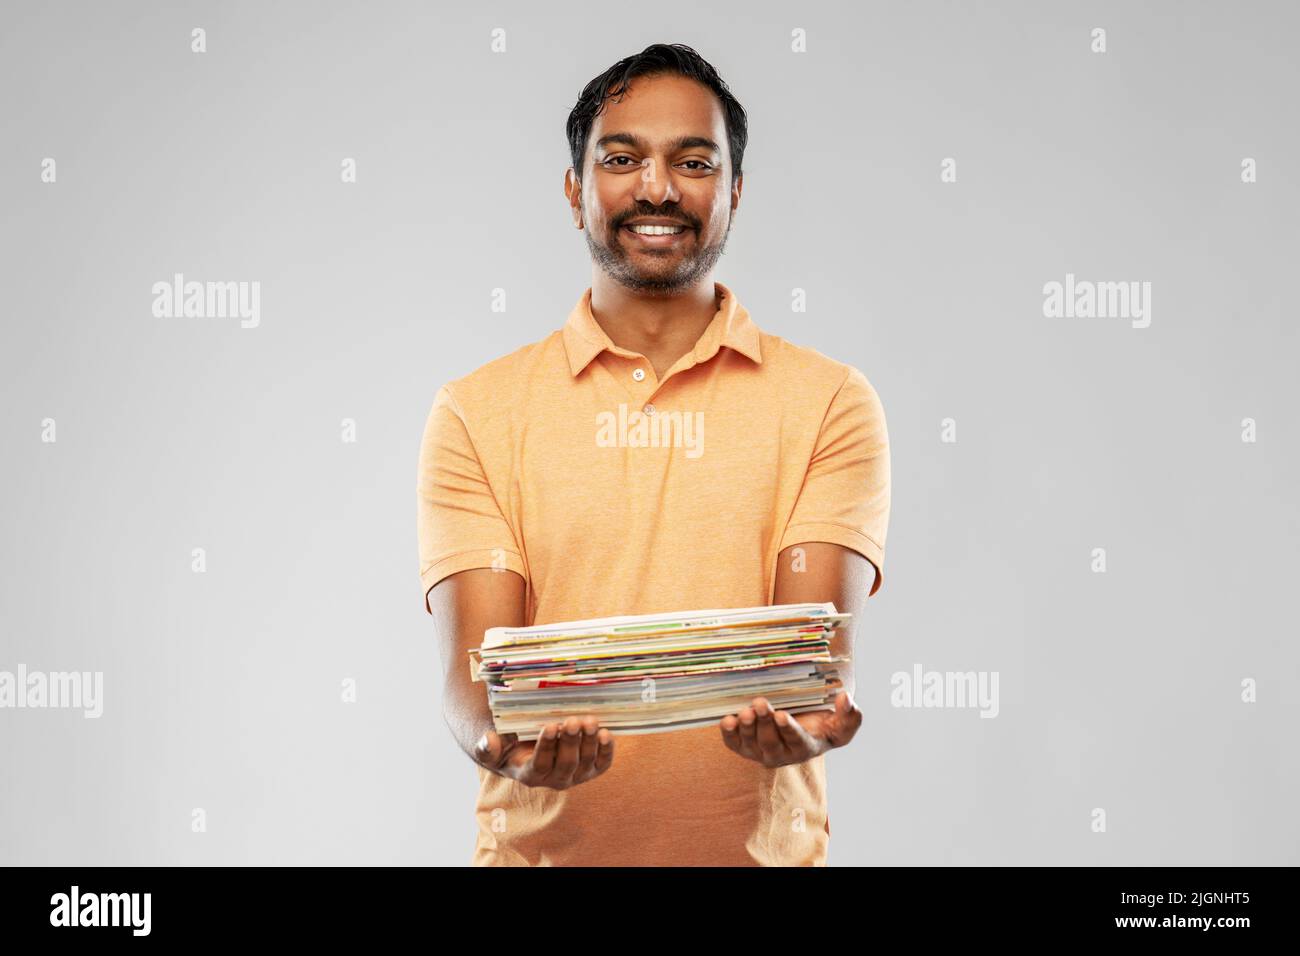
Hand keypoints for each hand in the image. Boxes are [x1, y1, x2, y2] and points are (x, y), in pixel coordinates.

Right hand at [474, 715, 614, 788]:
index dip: (546, 746)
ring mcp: (575, 777)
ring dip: (589, 742)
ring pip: (585, 763)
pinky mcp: (591, 770)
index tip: (550, 726)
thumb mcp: (493, 747)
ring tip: (590, 721)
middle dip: (570, 742)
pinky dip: (606, 751)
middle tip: (573, 721)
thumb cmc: (509, 746)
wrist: (528, 750)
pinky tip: (607, 734)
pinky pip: (602, 764)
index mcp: (530, 776)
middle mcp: (555, 780)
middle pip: (566, 764)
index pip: (540, 764)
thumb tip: (490, 740)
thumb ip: (488, 746)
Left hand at [719, 691, 861, 767]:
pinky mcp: (744, 747)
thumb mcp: (843, 724)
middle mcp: (781, 754)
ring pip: (751, 744)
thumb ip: (850, 715)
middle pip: (770, 742)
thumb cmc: (823, 726)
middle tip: (761, 703)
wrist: (802, 728)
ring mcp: (760, 752)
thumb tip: (845, 698)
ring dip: (747, 728)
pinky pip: (734, 744)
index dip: (788, 729)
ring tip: (746, 711)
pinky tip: (726, 721)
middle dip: (764, 723)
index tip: (782, 715)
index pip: (796, 740)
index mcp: (804, 748)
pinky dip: (728, 735)